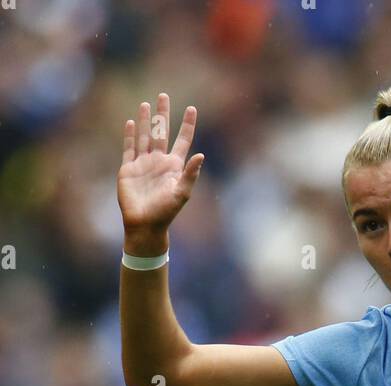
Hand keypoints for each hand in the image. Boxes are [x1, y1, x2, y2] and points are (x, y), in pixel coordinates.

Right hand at [118, 93, 203, 246]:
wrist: (144, 225)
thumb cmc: (165, 212)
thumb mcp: (181, 193)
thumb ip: (190, 174)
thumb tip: (201, 155)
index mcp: (174, 166)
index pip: (182, 140)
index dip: (187, 124)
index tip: (192, 108)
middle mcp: (159, 162)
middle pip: (162, 132)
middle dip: (163, 114)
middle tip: (164, 95)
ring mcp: (143, 164)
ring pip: (145, 137)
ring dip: (146, 121)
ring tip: (146, 104)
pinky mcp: (128, 169)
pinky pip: (129, 148)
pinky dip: (130, 136)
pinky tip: (132, 123)